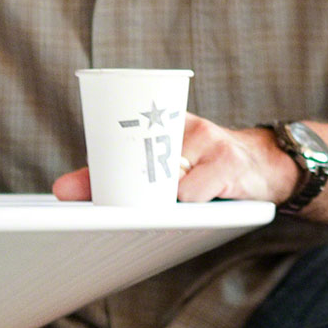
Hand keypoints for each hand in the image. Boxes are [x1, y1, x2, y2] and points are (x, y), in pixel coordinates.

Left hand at [51, 115, 294, 203]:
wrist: (266, 166)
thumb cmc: (206, 166)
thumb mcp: (164, 163)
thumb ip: (113, 175)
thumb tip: (61, 190)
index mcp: (162, 119)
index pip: (117, 137)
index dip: (94, 169)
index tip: (69, 192)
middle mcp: (183, 124)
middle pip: (135, 161)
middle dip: (122, 191)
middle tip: (117, 209)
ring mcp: (208, 140)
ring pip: (162, 180)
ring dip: (157, 200)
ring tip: (170, 202)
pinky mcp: (228, 163)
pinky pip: (190, 192)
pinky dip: (186, 203)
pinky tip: (196, 202)